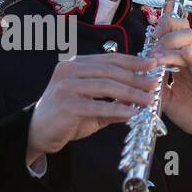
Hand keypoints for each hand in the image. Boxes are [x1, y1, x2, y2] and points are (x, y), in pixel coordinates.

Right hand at [26, 53, 157, 165]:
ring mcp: (67, 86)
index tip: (152, 64)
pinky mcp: (67, 104)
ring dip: (130, 93)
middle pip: (110, 70)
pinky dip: (117, 109)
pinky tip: (132, 113)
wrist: (37, 132)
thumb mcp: (92, 106)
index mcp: (76, 65)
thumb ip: (113, 102)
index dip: (133, 61)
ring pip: (106, 86)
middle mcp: (70, 70)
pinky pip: (98, 106)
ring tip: (148, 99)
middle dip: (135, 77)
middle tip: (154, 83)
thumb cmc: (65, 117)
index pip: (109, 59)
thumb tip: (139, 101)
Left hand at [152, 16, 191, 160]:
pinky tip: (185, 55)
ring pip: (191, 44)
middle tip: (152, 48)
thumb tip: (137, 76)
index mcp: (185, 61)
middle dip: (165, 33)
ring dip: (171, 46)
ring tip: (158, 58)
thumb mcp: (167, 98)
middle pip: (184, 30)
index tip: (148, 39)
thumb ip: (154, 85)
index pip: (176, 31)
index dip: (161, 28)